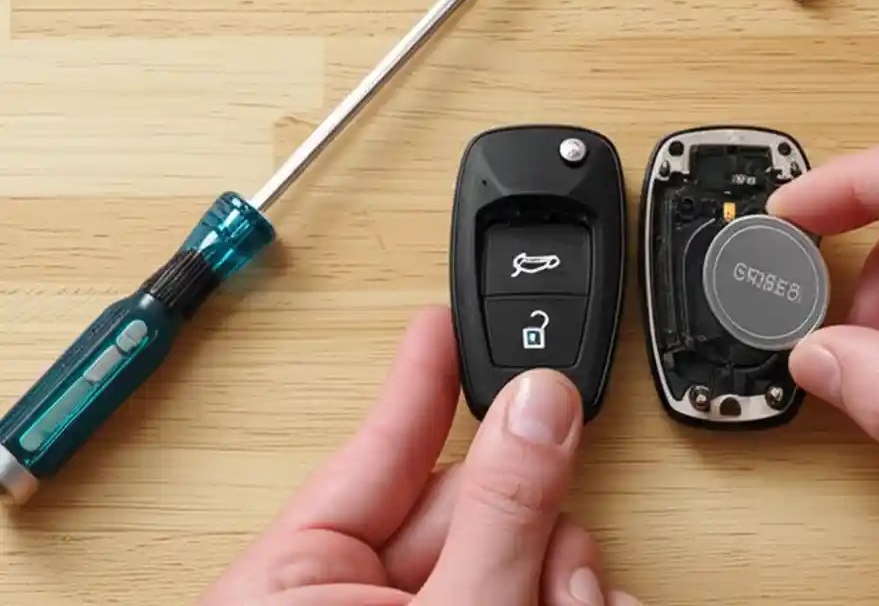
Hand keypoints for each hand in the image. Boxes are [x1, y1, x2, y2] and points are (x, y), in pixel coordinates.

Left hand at [199, 307, 640, 605]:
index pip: (375, 446)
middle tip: (561, 561)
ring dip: (562, 580)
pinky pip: (532, 597)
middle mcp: (348, 604)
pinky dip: (569, 604)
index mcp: (291, 587)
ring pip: (515, 553)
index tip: (439, 319)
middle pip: (469, 506)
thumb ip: (498, 511)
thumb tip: (538, 406)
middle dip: (534, 522)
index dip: (421, 375)